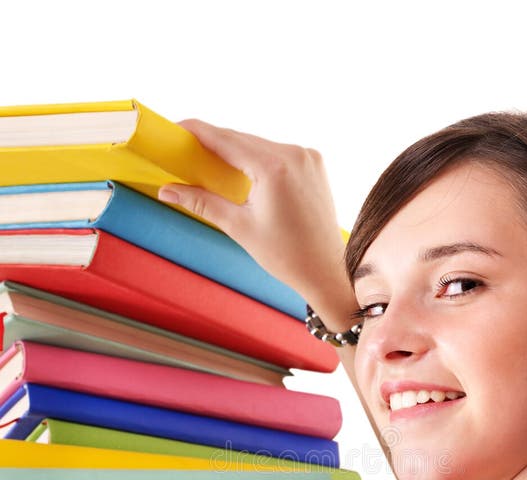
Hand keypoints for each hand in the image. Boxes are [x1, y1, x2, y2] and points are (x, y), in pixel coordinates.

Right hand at [158, 121, 354, 321]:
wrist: (326, 270)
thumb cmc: (286, 256)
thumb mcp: (239, 227)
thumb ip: (202, 202)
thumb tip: (166, 190)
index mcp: (274, 168)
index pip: (225, 139)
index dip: (196, 132)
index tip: (174, 128)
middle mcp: (293, 154)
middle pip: (241, 139)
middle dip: (213, 142)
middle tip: (186, 148)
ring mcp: (307, 156)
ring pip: (259, 144)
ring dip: (236, 150)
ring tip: (211, 160)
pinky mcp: (314, 162)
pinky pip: (277, 152)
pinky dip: (258, 157)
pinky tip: (244, 169)